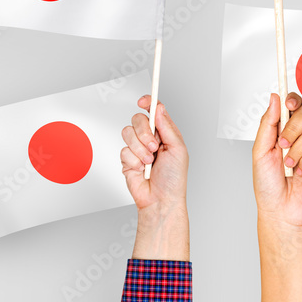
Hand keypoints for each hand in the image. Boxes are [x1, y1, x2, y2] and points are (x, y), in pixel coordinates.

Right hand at [120, 96, 187, 213]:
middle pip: (138, 119)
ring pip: (127, 133)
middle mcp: (151, 138)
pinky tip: (141, 169)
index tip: (143, 101)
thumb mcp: (178, 149)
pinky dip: (133, 160)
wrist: (161, 200)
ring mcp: (137, 148)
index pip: (154, 111)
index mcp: (165, 133)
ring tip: (149, 161)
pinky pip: (123, 150)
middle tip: (154, 146)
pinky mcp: (127, 159)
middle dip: (144, 132)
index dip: (148, 102)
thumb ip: (167, 127)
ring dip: (140, 149)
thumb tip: (158, 108)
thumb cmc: (174, 178)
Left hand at [253, 93, 301, 228]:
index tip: (288, 104)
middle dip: (294, 127)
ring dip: (298, 149)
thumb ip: (268, 123)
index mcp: (284, 129)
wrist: (279, 210)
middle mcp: (301, 135)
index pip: (294, 105)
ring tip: (289, 165)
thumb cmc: (268, 184)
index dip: (293, 99)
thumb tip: (274, 98)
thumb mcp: (260, 151)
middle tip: (283, 144)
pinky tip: (300, 172)